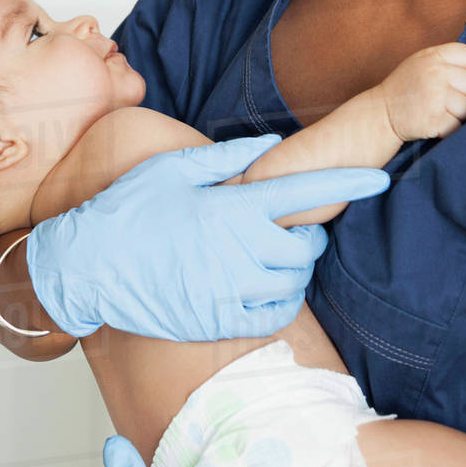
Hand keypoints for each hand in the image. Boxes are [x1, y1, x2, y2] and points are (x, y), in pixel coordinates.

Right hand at [26, 134, 389, 339]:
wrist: (87, 266)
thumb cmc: (127, 211)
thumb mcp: (171, 170)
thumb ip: (226, 158)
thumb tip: (268, 146)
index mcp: (229, 206)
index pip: (306, 192)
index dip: (348, 185)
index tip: (378, 180)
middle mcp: (237, 248)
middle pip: (308, 245)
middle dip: (310, 235)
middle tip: (291, 230)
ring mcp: (230, 288)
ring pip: (294, 281)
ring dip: (295, 268)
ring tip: (274, 257)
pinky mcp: (219, 320)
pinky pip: (274, 315)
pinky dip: (281, 301)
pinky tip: (266, 288)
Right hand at [379, 42, 465, 141]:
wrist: (380, 114)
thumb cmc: (403, 89)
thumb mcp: (420, 63)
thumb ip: (445, 61)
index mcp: (432, 56)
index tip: (454, 80)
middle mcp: (435, 73)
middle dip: (462, 96)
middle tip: (441, 100)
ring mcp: (435, 96)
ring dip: (455, 114)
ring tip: (435, 111)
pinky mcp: (435, 119)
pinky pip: (457, 125)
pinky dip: (447, 129)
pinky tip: (433, 123)